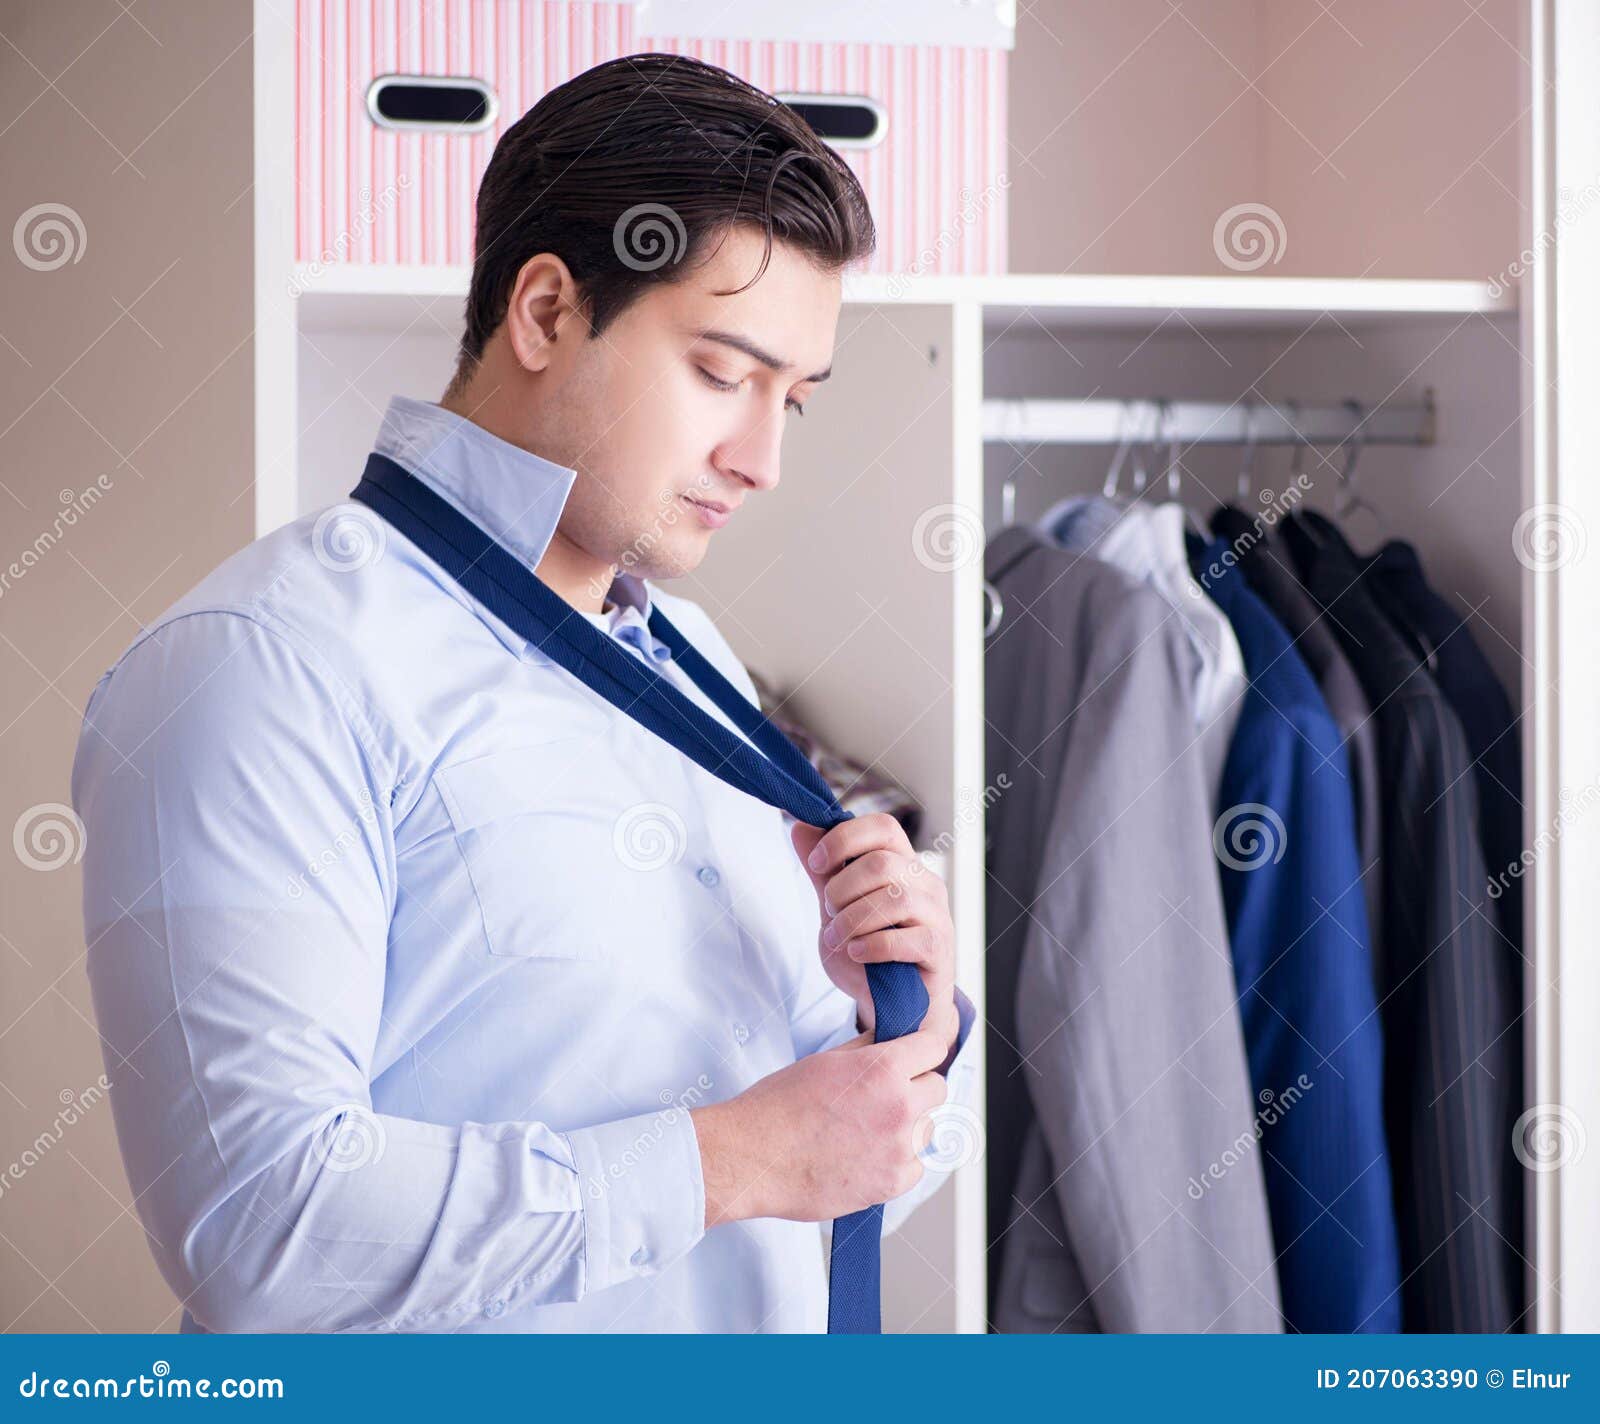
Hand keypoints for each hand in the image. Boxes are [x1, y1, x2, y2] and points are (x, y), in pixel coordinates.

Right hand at [689, 1025, 951, 1225]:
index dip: (921, 1050)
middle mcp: (900, 1107)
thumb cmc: (778, 1107)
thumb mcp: (826, 1060)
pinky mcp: (891, 1184)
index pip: (933, 1047)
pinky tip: (868, 1156)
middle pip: (938, 1089)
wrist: (752, 1157)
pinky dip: (898, 1163)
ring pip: (927, 1129)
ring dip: (908, 1127)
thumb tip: (892, 1043)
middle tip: (886, 1096)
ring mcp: (899, 1149)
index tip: (915, 1057)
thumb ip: (868, 1051)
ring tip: (868, 1130)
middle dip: (917, 1088)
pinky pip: (916, 1167)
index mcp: (883, 1069)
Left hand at [789, 813, 957, 1054]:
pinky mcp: (939, 949)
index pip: (883, 827)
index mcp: (903, 864)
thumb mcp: (836, 909)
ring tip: (836, 938)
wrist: (895, 1007)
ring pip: (893, 899)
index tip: (815, 864)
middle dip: (841, 889)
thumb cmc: (868, 953)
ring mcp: (937, 915)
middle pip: (881, 863)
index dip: (845, 839)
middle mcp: (925, 883)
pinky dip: (873, 945)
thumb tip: (800, 827)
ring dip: (852, 920)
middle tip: (828, 913)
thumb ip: (823, 872)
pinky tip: (857, 953)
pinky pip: (908, 939)